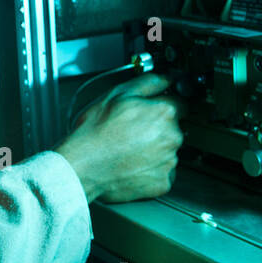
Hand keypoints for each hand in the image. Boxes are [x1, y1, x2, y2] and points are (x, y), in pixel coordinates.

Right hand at [55, 73, 183, 202]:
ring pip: (167, 152)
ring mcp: (169, 162)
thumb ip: (148, 83)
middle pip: (173, 129)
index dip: (162, 107)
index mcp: (164, 113)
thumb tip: (165, 80)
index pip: (179, 104)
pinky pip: (162, 174)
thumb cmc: (94, 133)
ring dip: (154, 151)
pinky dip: (150, 171)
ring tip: (128, 150)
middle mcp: (172, 137)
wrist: (82, 166)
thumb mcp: (116, 94)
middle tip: (131, 132)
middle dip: (157, 130)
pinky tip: (132, 165)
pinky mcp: (162, 183)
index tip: (151, 113)